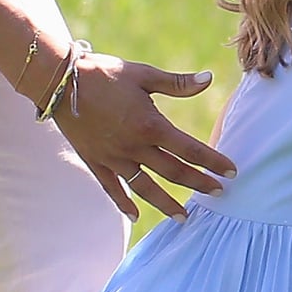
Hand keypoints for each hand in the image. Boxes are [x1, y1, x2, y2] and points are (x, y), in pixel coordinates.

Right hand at [53, 50, 235, 220]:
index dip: (213, 162)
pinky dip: (124, 203)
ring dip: (166, 204)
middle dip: (199, 184)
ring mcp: (114, 158)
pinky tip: (135, 216)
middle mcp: (135, 147)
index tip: (231, 171)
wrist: (60, 82)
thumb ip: (177, 83)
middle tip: (219, 194)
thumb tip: (208, 79)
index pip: (191, 150)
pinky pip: (112, 189)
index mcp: (151, 126)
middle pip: (174, 172)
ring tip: (184, 218)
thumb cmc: (104, 73)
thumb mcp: (143, 75)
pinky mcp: (95, 162)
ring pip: (146, 188)